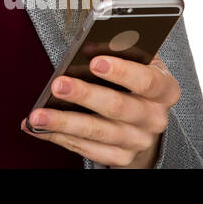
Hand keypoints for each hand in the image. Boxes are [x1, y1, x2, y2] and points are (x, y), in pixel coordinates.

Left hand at [20, 57, 179, 167]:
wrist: (143, 119)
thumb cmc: (132, 80)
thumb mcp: (136, 62)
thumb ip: (119, 52)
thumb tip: (88, 46)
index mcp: (165, 89)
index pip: (147, 81)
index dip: (122, 72)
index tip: (95, 61)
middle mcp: (155, 118)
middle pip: (118, 107)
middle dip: (85, 95)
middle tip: (58, 84)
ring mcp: (138, 141)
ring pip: (98, 132)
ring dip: (64, 122)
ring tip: (37, 115)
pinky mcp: (120, 157)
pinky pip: (87, 150)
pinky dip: (59, 138)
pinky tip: (38, 128)